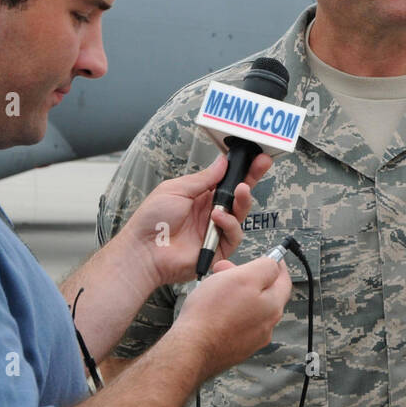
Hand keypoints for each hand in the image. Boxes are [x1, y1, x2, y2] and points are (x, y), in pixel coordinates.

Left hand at [120, 151, 273, 286]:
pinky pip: (234, 234)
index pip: (227, 180)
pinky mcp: (218, 248)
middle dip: (252, 178)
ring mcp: (216, 230)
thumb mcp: (177, 189)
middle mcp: (212, 212)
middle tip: (262, 164)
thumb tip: (223, 162)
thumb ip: (203, 178)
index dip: (242, 169)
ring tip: (240, 190)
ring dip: (243, 200)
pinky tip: (217, 218)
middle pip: (239, 195)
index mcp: (201, 196)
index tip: (255, 156)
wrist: (143, 250)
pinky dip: (229, 224)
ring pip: (241, 214)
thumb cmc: (152, 219)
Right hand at [169, 254, 292, 380]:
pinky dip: (229, 312)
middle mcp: (266, 326)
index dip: (276, 266)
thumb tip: (274, 264)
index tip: (271, 257)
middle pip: (263, 295)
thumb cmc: (212, 313)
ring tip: (214, 287)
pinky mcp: (234, 349)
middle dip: (247, 277)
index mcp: (272, 307)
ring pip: (248, 309)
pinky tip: (212, 310)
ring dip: (236, 294)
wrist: (190, 350)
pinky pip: (236, 324)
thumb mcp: (243, 277)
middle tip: (226, 269)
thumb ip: (265, 268)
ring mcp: (251, 340)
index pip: (283, 281)